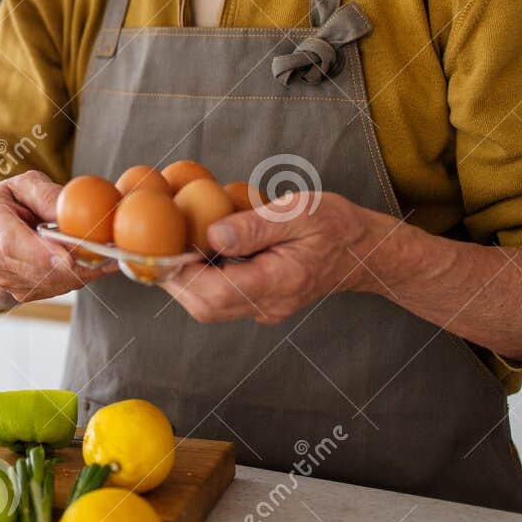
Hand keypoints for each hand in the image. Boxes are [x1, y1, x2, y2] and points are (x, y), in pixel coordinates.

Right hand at [0, 171, 115, 307]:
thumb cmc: (8, 203)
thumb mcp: (23, 186)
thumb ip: (45, 195)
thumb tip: (71, 212)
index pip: (12, 243)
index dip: (40, 254)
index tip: (68, 258)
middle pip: (35, 269)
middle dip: (74, 265)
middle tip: (105, 254)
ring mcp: (3, 279)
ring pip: (51, 283)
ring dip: (80, 272)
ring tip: (102, 254)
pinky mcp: (19, 293)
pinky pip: (56, 290)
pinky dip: (77, 278)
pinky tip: (88, 261)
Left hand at [160, 192, 379, 324]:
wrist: (364, 251)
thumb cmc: (334, 225)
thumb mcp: (297, 212)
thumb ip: (254, 226)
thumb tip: (212, 235)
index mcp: (278, 282)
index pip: (215, 292)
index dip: (181, 275)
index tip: (161, 249)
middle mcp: (268, 305)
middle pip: (205, 306)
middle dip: (174, 279)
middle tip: (158, 247)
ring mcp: (264, 308)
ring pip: (209, 306)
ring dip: (185, 280)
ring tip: (173, 246)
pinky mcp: (260, 303)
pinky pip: (221, 298)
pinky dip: (201, 279)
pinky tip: (197, 250)